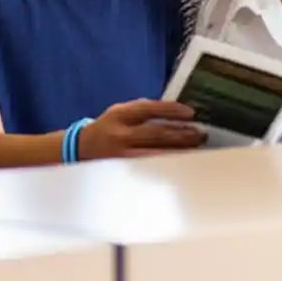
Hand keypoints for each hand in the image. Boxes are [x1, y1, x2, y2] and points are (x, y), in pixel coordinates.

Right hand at [77, 99, 205, 159]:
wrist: (80, 150)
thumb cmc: (107, 128)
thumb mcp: (119, 112)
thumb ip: (142, 110)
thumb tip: (174, 112)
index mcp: (120, 116)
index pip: (149, 109)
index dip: (172, 110)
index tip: (191, 113)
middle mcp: (120, 135)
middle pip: (156, 134)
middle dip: (182, 134)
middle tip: (201, 135)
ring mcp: (122, 156)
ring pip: (156, 155)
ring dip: (179, 152)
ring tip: (196, 150)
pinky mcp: (124, 172)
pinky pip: (150, 170)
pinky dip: (167, 166)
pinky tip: (180, 165)